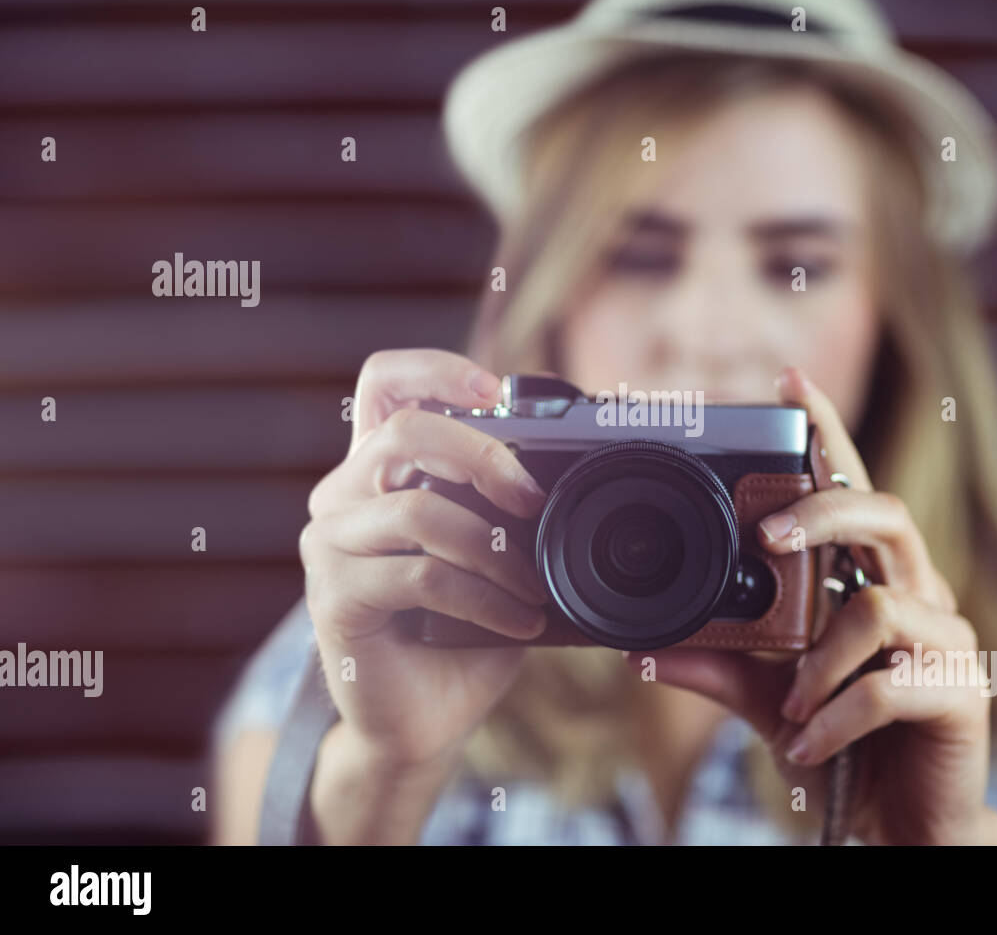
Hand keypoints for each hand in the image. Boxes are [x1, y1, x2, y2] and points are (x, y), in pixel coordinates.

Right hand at [299, 349, 549, 770]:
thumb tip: (575, 470)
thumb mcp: (495, 554)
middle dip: (485, 457)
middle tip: (534, 500)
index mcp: (380, 471)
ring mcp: (329, 545)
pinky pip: (422, 576)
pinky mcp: (334, 597)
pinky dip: (486, 598)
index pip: (386, 383)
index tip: (494, 390)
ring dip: (496, 549)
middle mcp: (343, 496)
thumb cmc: (462, 630)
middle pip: (406, 431)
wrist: (421, 721)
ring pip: (419, 509)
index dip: (436, 368)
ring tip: (534, 588)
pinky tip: (520, 622)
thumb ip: (509, 507)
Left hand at [624, 366, 996, 843]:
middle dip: (825, 513)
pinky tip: (807, 746)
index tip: (791, 381)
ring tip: (788, 707)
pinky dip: (834, 716)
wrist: (901, 827)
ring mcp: (947, 642)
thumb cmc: (842, 745)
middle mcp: (919, 597)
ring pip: (880, 607)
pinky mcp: (961, 693)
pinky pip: (889, 685)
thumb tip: (645, 652)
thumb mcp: (768, 698)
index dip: (830, 432)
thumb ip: (721, 667)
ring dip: (817, 663)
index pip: (856, 488)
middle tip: (766, 536)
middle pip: (888, 515)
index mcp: (874, 581)